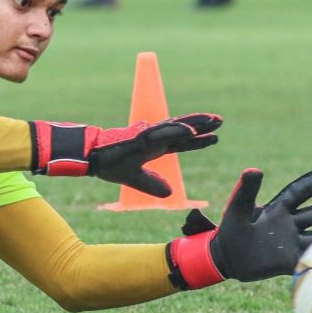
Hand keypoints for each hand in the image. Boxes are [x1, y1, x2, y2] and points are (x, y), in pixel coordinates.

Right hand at [30, 114, 221, 192]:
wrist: (90, 159)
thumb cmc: (109, 164)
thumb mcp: (135, 179)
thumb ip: (152, 184)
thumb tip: (171, 192)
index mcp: (154, 148)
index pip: (181, 144)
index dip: (198, 142)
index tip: (216, 138)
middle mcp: (154, 139)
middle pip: (183, 131)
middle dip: (202, 126)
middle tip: (221, 121)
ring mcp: (148, 136)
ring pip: (177, 127)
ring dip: (195, 123)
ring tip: (213, 120)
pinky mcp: (140, 138)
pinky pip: (162, 133)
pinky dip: (177, 131)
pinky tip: (191, 130)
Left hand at [167, 169, 311, 286]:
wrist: (224, 259)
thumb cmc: (230, 231)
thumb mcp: (237, 209)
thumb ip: (246, 191)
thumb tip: (254, 170)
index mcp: (277, 208)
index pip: (300, 192)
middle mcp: (289, 224)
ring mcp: (291, 242)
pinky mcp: (289, 261)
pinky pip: (311, 258)